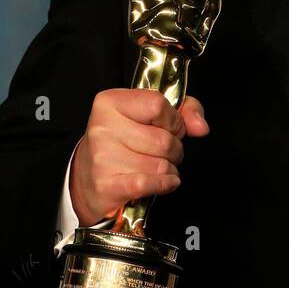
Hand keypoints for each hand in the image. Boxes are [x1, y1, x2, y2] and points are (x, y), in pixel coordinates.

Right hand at [68, 89, 208, 225]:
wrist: (88, 177)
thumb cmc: (122, 142)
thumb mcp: (148, 116)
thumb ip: (183, 111)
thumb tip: (201, 127)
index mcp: (110, 102)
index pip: (158, 105)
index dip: (173, 120)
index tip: (169, 128)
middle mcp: (103, 127)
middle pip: (163, 140)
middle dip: (174, 149)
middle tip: (164, 152)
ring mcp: (102, 157)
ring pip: (160, 165)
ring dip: (168, 170)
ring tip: (156, 167)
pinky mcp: (107, 185)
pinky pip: (150, 183)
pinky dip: (164, 184)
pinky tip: (164, 182)